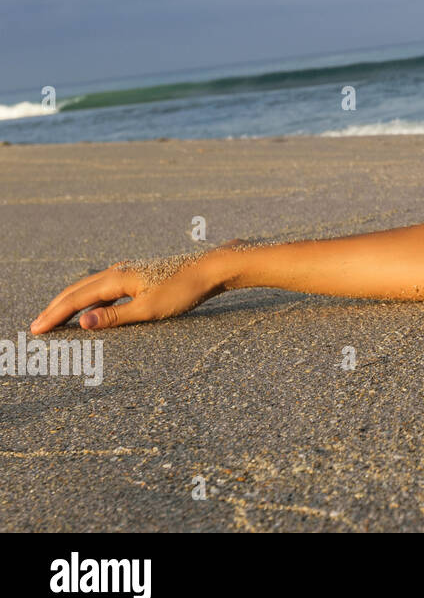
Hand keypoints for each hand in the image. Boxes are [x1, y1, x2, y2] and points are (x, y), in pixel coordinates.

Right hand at [29, 239, 244, 333]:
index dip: (55, 315)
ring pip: (90, 286)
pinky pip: (105, 286)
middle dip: (56, 308)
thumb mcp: (149, 309)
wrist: (212, 268)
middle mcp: (119, 271)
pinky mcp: (139, 274)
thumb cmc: (184, 289)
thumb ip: (115, 317)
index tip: (36, 329)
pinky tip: (91, 307)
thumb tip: (81, 323)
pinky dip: (90, 297)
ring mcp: (129, 270)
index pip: (77, 299)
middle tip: (37, 325)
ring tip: (56, 316)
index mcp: (117, 278)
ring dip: (71, 301)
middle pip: (78, 290)